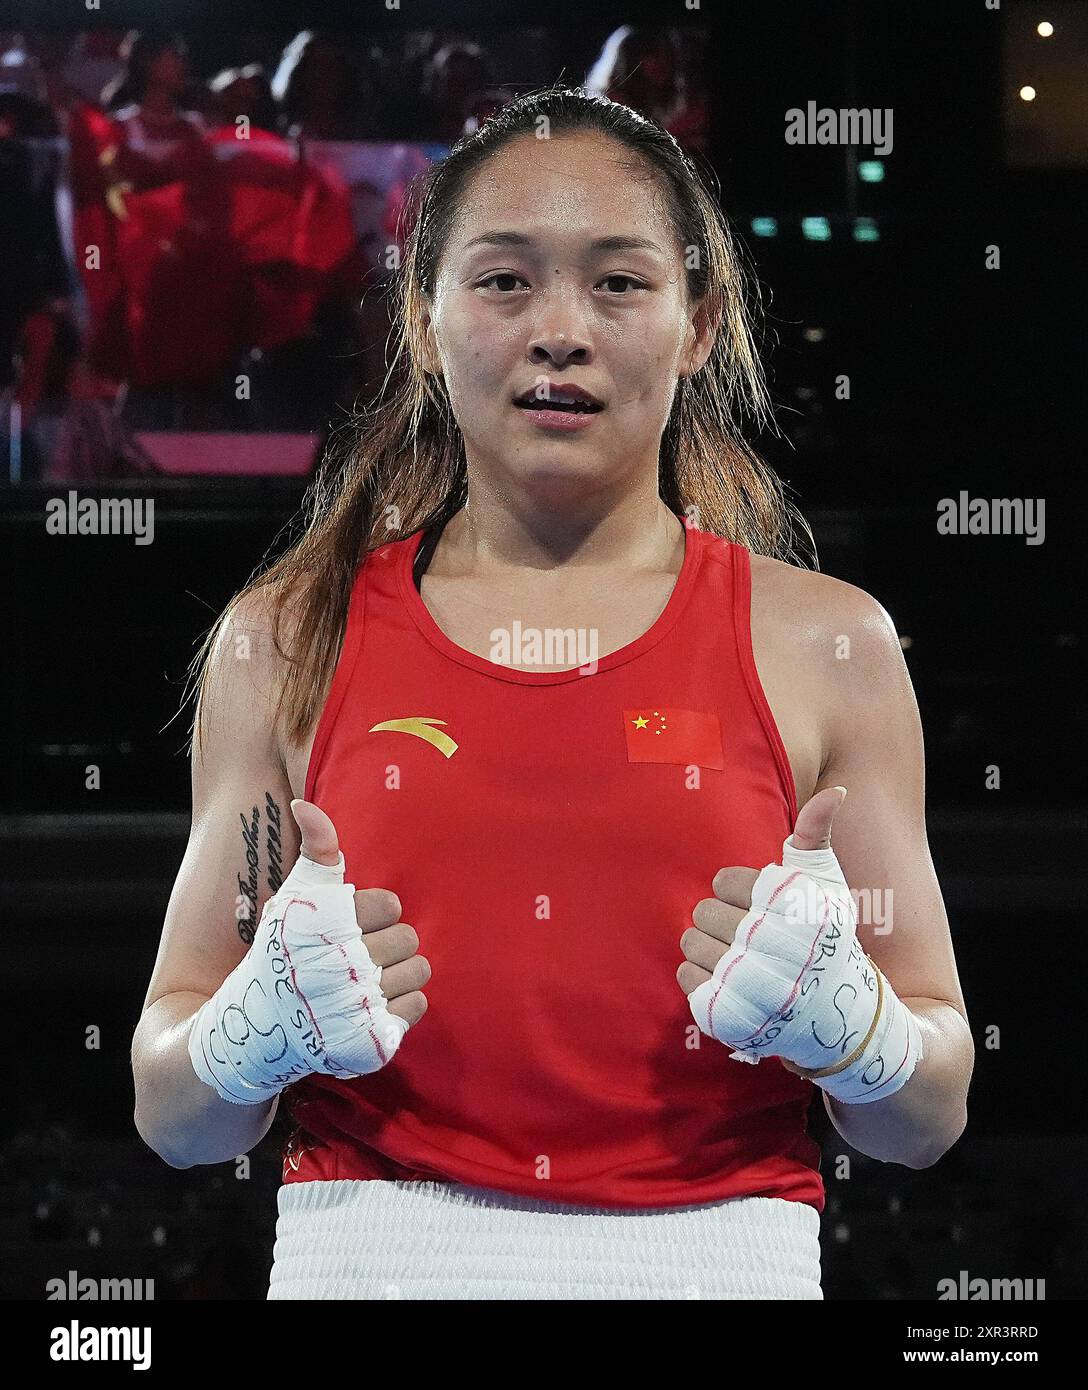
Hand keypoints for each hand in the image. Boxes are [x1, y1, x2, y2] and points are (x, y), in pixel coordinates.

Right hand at [188, 801, 428, 1103]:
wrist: (258, 1026)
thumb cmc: (282, 952)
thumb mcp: (295, 897)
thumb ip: (315, 850)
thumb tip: (306, 805)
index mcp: (329, 926)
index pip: (391, 905)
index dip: (376, 914)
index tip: (352, 925)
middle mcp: (343, 966)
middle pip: (409, 938)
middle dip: (388, 943)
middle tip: (359, 955)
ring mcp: (357, 1006)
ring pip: (419, 971)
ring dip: (400, 974)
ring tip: (368, 979)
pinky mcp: (370, 1040)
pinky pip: (417, 1008)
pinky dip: (402, 1007)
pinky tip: (374, 1005)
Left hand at [679, 786, 855, 1068]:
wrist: (837, 1014)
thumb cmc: (824, 938)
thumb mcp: (825, 885)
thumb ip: (817, 835)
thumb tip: (835, 791)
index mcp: (792, 907)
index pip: (724, 881)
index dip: (737, 893)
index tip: (760, 908)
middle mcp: (773, 946)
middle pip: (703, 912)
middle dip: (719, 920)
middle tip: (744, 935)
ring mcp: (751, 984)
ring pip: (690, 944)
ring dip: (706, 949)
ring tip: (736, 959)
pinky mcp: (730, 1014)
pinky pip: (685, 980)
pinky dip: (697, 979)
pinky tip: (725, 981)